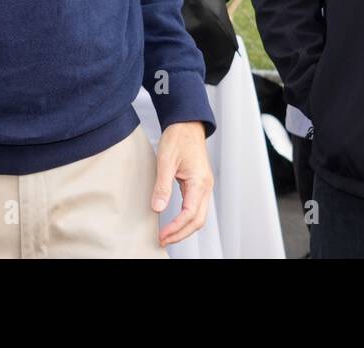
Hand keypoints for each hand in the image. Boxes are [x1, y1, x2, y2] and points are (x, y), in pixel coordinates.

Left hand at [152, 121, 212, 246]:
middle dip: (181, 233)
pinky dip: (186, 219)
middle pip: (198, 220)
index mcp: (199, 181)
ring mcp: (205, 186)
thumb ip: (162, 186)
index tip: (162, 235)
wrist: (187, 123)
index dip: (176, 228)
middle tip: (163, 240)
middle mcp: (206, 186)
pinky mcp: (200, 184)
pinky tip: (175, 222)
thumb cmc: (178, 137)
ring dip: (184, 228)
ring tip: (167, 235)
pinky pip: (196, 208)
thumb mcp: (166, 160)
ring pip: (199, 216)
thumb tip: (158, 208)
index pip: (190, 214)